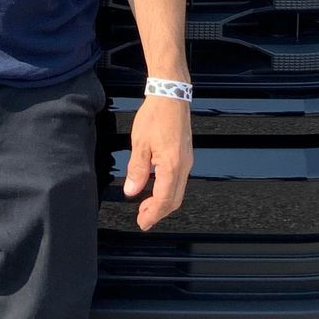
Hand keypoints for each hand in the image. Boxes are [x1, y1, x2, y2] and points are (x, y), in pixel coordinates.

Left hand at [123, 96, 192, 230]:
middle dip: (159, 212)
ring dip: (164, 202)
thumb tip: (132, 190)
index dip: (152, 214)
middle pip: (174, 200)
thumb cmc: (156, 116)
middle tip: (143, 219)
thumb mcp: (140, 144)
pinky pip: (179, 180)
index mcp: (172, 166)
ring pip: (178, 191)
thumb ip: (137, 170)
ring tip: (147, 206)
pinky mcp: (186, 155)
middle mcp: (184, 166)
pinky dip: (168, 191)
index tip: (142, 222)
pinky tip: (156, 188)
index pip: (163, 200)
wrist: (171, 96)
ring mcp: (187, 161)